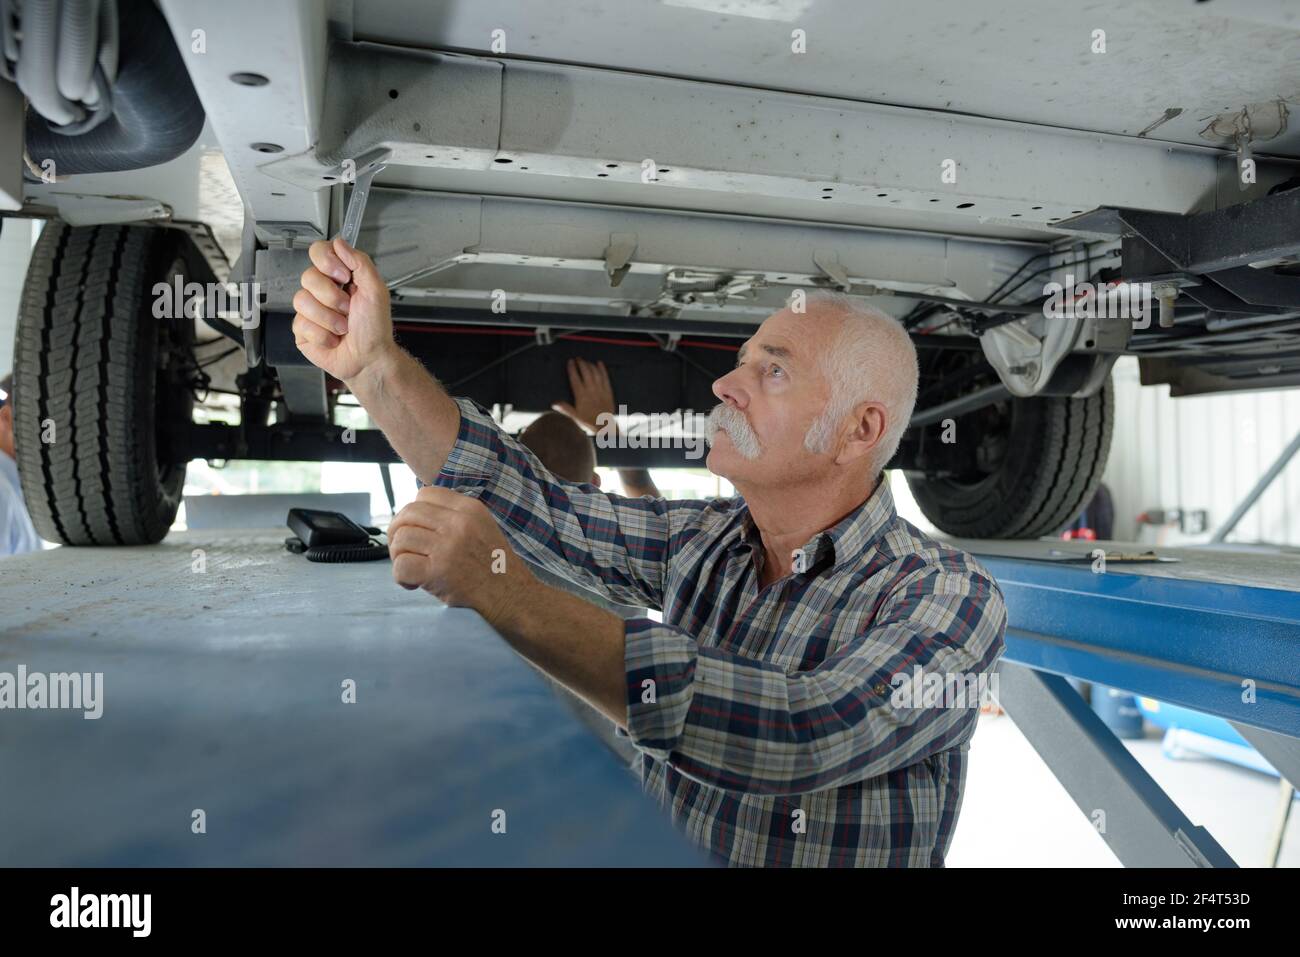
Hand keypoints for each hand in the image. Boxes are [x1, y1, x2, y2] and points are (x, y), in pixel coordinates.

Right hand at [293, 237, 394, 382]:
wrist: (369, 359)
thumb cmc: (375, 328)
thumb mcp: (376, 290)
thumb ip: (360, 262)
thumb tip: (340, 242)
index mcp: (339, 277)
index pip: (318, 252)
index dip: (326, 261)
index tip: (343, 277)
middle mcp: (322, 290)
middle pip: (308, 276)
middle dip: (332, 296)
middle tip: (348, 309)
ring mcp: (310, 309)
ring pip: (302, 301)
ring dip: (329, 318)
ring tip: (343, 328)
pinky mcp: (301, 329)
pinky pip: (301, 324)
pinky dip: (323, 335)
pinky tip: (333, 339)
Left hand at [387, 486, 537, 626]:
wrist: (513, 598)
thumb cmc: (494, 567)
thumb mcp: (483, 527)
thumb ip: (455, 517)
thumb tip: (416, 515)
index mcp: (470, 509)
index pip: (425, 494)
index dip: (413, 512)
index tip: (416, 530)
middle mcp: (459, 523)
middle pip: (408, 513)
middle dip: (398, 532)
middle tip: (404, 551)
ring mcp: (448, 547)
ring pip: (401, 538)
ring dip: (398, 556)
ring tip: (411, 569)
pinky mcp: (439, 572)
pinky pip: (401, 565)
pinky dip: (401, 577)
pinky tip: (413, 584)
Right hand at [553, 358, 615, 433]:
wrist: (605, 426)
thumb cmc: (589, 422)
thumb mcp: (575, 417)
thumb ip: (565, 409)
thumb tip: (554, 403)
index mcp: (581, 395)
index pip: (575, 378)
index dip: (572, 369)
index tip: (570, 362)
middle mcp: (591, 390)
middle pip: (586, 372)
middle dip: (581, 363)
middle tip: (578, 359)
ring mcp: (600, 389)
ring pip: (595, 373)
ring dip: (590, 365)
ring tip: (586, 361)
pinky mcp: (608, 391)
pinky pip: (605, 377)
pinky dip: (602, 369)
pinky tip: (599, 364)